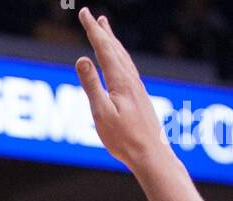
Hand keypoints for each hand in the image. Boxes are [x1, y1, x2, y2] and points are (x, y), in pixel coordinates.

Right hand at [75, 9, 168, 171]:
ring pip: (123, 58)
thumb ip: (91, 85)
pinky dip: (121, 58)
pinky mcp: (140, 97)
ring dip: (113, 42)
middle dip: (103, 32)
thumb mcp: (102, 113)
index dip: (93, 30)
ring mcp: (137, 88)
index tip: (84, 13)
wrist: (151, 154)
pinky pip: (128, 69)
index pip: (104, 48)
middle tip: (94, 16)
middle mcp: (131, 79)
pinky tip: (120, 64)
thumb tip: (81, 59)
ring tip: (107, 32)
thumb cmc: (124, 139)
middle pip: (115, 49)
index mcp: (120, 80)